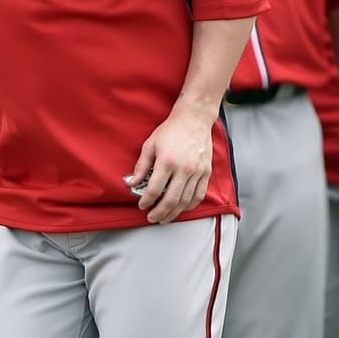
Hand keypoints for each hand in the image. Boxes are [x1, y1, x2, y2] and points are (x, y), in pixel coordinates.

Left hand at [128, 102, 214, 224]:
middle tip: (152, 218)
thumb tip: (132, 183)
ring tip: (165, 218)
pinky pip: (198, 195)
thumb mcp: (150, 145)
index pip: (155, 189)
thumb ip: (141, 166)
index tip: (142, 206)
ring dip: (174, 213)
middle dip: (159, 212)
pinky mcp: (206, 172)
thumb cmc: (171, 130)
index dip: (147, 201)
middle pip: (171, 200)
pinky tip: (182, 208)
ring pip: (185, 201)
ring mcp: (197, 172)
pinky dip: (189, 205)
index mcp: (167, 161)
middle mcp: (184, 169)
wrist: (194, 119)